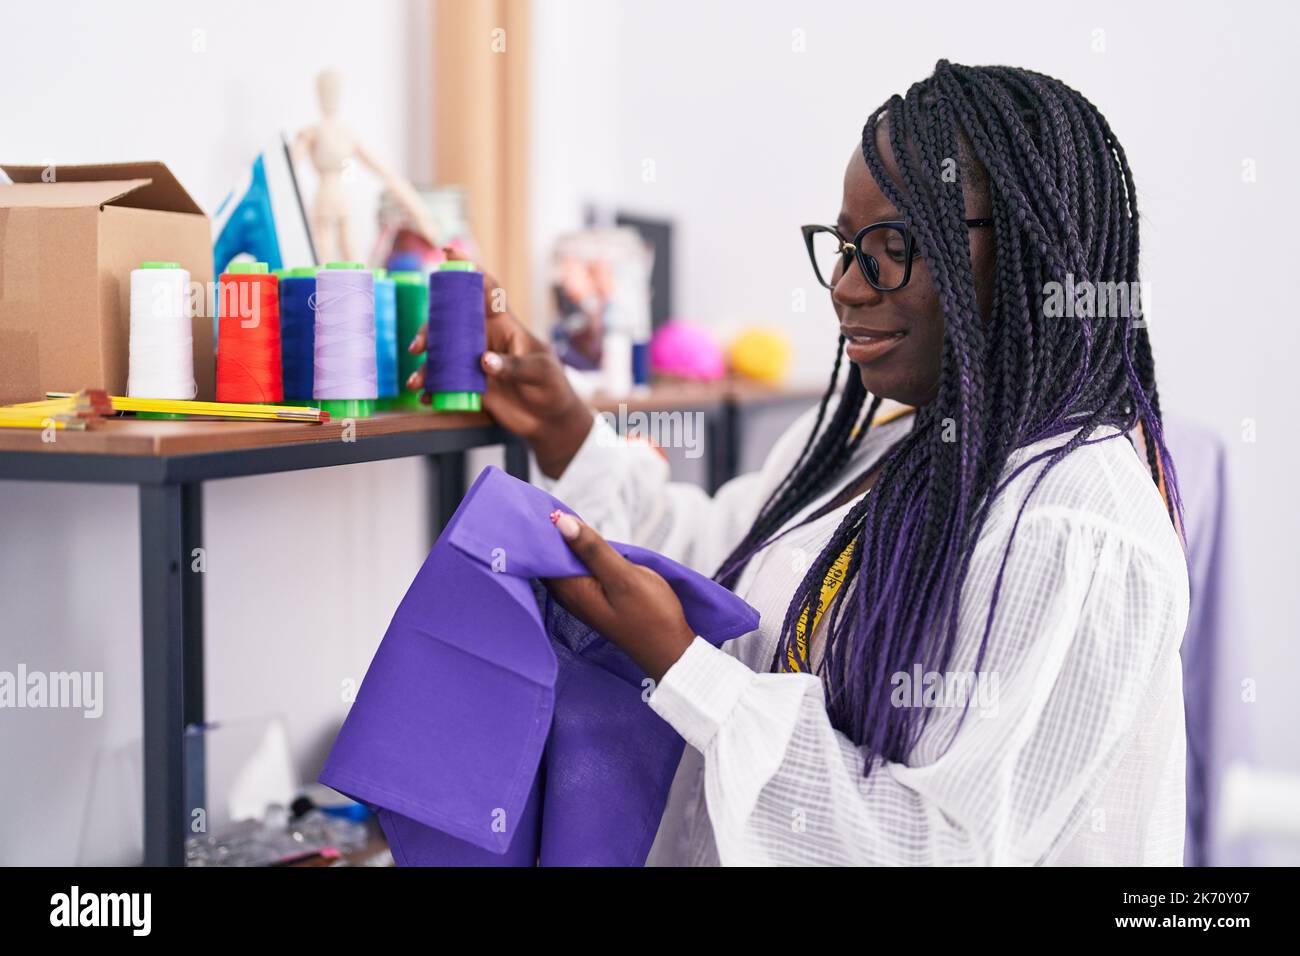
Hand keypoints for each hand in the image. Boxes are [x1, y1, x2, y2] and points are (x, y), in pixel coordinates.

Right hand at [405, 248, 592, 476]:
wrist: (548, 420)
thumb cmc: (551, 386)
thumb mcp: (539, 372)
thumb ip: (514, 365)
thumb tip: (483, 361)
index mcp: (504, 325)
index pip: (487, 291)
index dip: (469, 270)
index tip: (448, 252)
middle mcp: (484, 339)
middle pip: (450, 322)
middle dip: (428, 329)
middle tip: (418, 347)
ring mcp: (474, 361)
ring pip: (442, 353)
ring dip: (425, 366)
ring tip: (416, 382)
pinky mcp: (470, 385)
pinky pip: (445, 383)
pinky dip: (432, 389)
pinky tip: (425, 397)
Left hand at [543, 511, 695, 682]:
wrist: (670, 649)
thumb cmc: (651, 614)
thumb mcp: (624, 577)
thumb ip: (592, 550)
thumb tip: (561, 522)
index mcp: (572, 589)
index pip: (543, 553)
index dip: (541, 529)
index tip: (540, 505)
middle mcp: (570, 596)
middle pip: (550, 559)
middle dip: (548, 535)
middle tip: (546, 505)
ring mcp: (581, 599)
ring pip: (564, 565)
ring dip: (564, 544)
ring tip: (560, 517)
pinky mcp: (594, 600)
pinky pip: (576, 572)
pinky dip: (576, 556)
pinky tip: (583, 543)